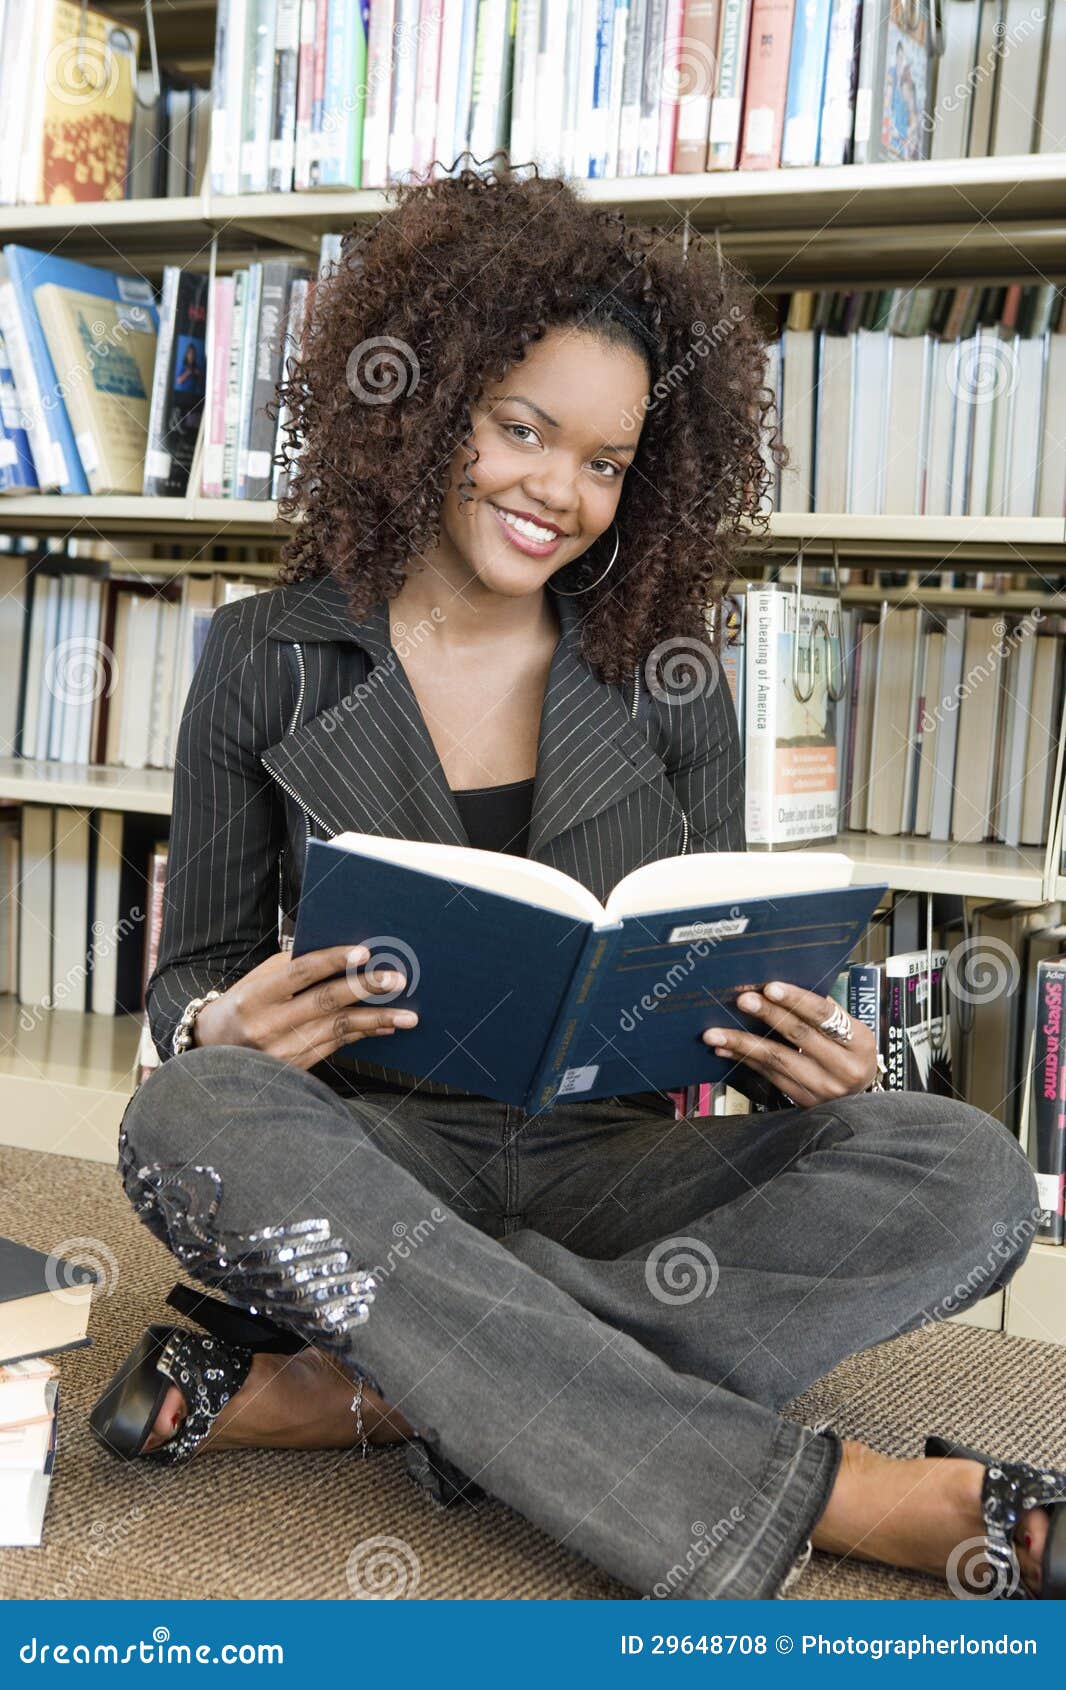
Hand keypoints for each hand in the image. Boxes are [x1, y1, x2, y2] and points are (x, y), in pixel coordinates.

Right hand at [191, 943, 415, 1070]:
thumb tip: (339, 955)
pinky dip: (363, 1034)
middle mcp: (268, 1025)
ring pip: (337, 1029)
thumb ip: (290, 967)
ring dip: (375, 1020)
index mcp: (256, 995)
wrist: (212, 1052)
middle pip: (324, 1002)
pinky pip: (336, 1047)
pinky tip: (385, 1026)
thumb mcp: (255, 981)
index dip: (332, 960)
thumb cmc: (242, 1006)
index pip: (299, 973)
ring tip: (407, 1015)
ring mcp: (282, 1051)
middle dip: (365, 990)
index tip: (364, 952)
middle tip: (397, 980)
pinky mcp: (295, 1068)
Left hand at [701, 981, 878, 1106]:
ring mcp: (822, 1087)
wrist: (857, 1099)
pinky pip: (768, 1075)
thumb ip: (823, 1012)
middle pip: (799, 1035)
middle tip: (742, 1000)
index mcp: (858, 1043)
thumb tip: (780, 988)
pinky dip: (744, 1060)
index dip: (797, 1000)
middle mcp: (843, 1068)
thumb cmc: (851, 1056)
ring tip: (716, 1033)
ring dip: (742, 1043)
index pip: (825, 1015)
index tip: (770, 988)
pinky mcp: (802, 1100)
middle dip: (767, 1014)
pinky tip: (726, 1050)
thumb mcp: (851, 1032)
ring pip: (776, 1060)